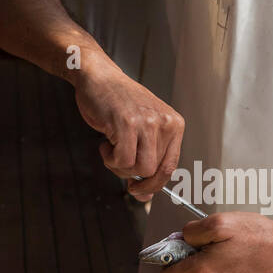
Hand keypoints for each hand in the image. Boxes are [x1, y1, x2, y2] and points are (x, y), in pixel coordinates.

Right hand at [73, 55, 184, 198]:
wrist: (98, 76)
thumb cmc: (117, 103)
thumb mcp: (142, 128)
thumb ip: (148, 158)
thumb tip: (146, 195)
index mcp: (174, 124)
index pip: (170, 167)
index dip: (154, 185)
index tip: (140, 190)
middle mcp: (165, 122)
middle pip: (153, 171)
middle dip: (131, 174)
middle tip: (116, 161)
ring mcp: (147, 122)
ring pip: (140, 169)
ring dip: (120, 167)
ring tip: (111, 150)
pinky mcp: (127, 123)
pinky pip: (122, 160)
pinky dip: (109, 158)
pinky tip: (105, 143)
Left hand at [160, 213, 272, 272]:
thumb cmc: (259, 237)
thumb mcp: (220, 221)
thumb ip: (192, 231)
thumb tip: (181, 240)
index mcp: (204, 272)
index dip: (171, 264)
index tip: (180, 255)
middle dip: (192, 267)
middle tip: (210, 250)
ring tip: (228, 258)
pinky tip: (237, 269)